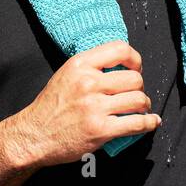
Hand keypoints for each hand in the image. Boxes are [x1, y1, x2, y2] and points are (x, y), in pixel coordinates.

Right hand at [3, 40, 156, 168]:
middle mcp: (88, 82)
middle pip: (135, 78)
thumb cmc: (50, 107)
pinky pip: (137, 123)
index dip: (135, 59)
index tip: (136, 68)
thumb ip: (90, 68)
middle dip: (139, 87)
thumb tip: (121, 67)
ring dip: (144, 106)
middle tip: (134, 95)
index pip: (120, 49)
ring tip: (140, 109)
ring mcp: (95, 107)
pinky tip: (151, 123)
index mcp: (79, 65)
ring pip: (139, 100)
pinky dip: (149, 123)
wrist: (34, 136)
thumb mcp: (65, 75)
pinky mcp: (101, 130)